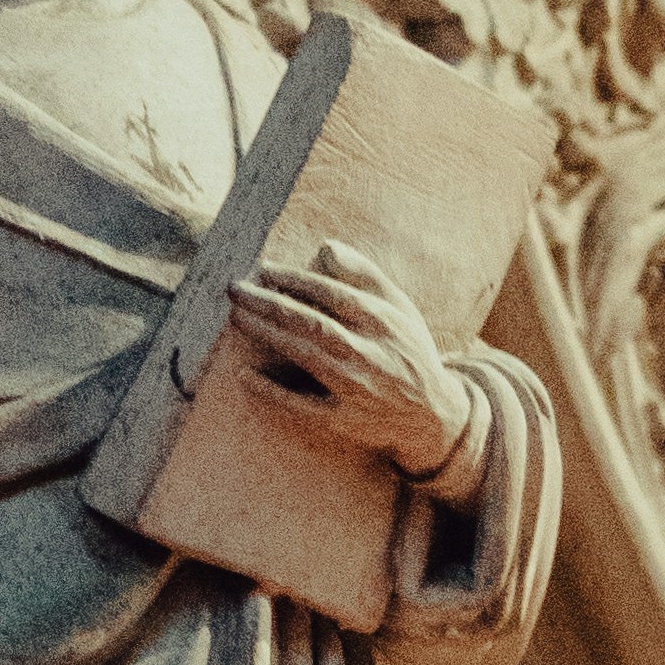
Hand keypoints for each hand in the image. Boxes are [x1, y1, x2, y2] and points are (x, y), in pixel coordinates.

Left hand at [225, 235, 479, 486]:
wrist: (430, 413)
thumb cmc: (405, 348)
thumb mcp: (398, 307)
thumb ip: (364, 274)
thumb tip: (325, 245)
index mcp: (382, 319)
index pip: (331, 292)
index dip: (294, 280)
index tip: (262, 270)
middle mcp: (369, 350)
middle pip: (310, 321)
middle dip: (268, 302)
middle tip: (234, 289)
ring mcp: (355, 386)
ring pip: (304, 354)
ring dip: (266, 334)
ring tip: (236, 316)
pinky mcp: (343, 418)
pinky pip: (302, 404)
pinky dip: (273, 390)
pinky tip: (244, 375)